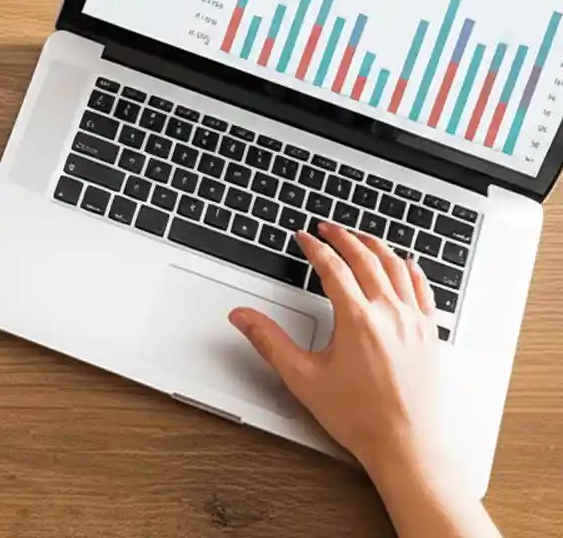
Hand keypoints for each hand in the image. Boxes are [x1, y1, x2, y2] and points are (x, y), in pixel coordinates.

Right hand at [229, 222, 442, 470]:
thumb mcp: (302, 377)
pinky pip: (423, 290)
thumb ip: (269, 341)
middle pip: (366, 259)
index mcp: (358, 320)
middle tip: (327, 227)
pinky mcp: (428, 334)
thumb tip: (242, 316)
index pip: (332, 268)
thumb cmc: (358, 416)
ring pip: (396, 268)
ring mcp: (413, 322)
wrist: (404, 444)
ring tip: (361, 237)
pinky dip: (411, 269)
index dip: (314, 248)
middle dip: (343, 238)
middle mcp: (389, 314)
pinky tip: (406, 263)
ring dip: (375, 246)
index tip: (304, 237)